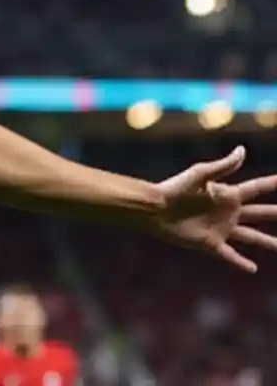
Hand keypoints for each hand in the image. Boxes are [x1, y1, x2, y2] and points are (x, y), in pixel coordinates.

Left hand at [155, 146, 276, 272]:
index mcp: (227, 194)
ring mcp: (221, 229)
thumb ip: (223, 166)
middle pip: (260, 213)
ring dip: (268, 242)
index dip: (271, 184)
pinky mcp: (210, 244)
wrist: (155, 209)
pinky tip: (253, 269)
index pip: (256, 188)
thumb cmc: (175, 189)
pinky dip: (240, 262)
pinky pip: (229, 255)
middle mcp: (228, 212)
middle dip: (275, 213)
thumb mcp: (200, 174)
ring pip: (251, 237)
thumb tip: (242, 150)